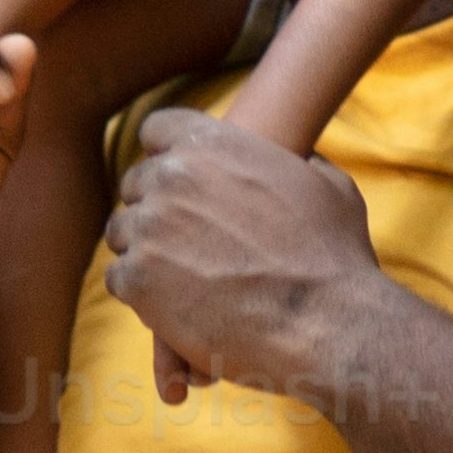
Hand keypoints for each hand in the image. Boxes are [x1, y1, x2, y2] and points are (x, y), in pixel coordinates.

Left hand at [104, 107, 389, 419]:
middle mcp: (171, 177)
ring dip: (143, 248)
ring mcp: (149, 229)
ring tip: (178, 273)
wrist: (326, 321)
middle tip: (182, 238)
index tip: (177, 179)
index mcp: (211, 143)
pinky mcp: (138, 280)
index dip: (166, 154)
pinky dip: (140, 290)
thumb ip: (296, 161)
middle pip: (136, 183)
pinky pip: (119, 276)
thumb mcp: (327, 184)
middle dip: (155, 206)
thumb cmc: (334, 254)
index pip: (157, 130)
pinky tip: (170, 301)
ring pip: (122, 231)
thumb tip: (299, 155)